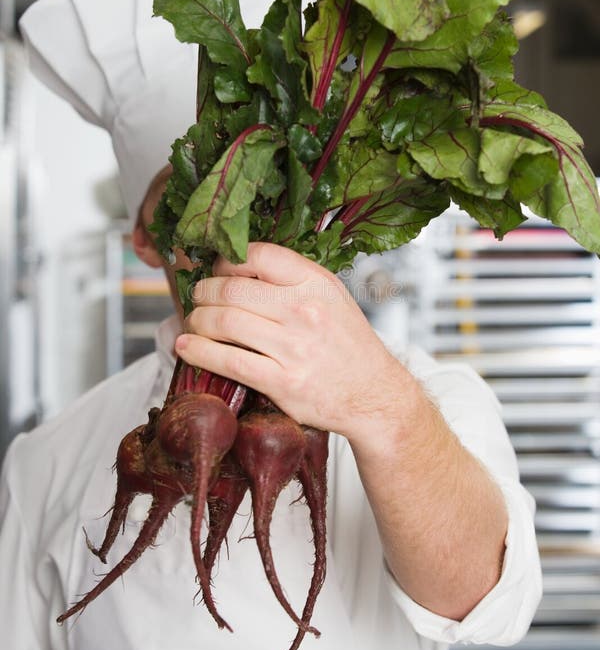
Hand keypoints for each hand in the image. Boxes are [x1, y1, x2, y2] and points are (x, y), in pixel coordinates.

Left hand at [175, 242, 409, 441]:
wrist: (374, 395)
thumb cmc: (347, 343)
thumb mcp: (331, 297)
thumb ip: (292, 279)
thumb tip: (238, 267)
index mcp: (316, 283)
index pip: (258, 255)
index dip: (226, 260)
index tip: (216, 270)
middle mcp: (304, 310)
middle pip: (231, 289)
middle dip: (203, 292)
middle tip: (197, 298)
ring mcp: (293, 347)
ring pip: (224, 322)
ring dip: (196, 321)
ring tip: (192, 323)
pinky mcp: (282, 382)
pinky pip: (228, 360)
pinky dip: (198, 351)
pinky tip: (186, 347)